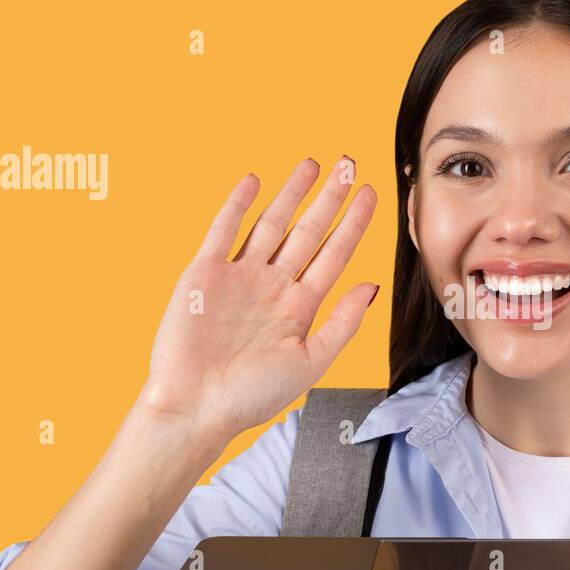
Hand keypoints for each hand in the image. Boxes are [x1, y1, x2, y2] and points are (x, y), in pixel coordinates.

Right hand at [138, 158, 378, 443]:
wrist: (196, 406)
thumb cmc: (251, 396)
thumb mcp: (310, 361)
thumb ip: (343, 324)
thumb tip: (372, 286)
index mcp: (300, 307)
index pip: (334, 254)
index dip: (354, 224)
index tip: (371, 194)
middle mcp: (273, 286)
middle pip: (307, 231)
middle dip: (329, 198)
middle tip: (349, 163)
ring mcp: (239, 277)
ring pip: (271, 224)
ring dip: (291, 194)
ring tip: (313, 164)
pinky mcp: (204, 274)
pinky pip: (223, 232)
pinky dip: (237, 206)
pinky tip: (254, 182)